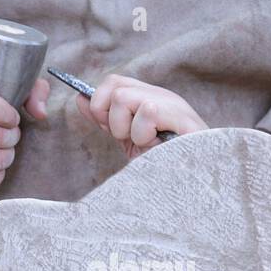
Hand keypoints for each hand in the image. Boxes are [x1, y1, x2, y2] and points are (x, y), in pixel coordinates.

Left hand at [75, 75, 206, 160]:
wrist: (190, 188)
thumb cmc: (162, 166)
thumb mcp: (127, 140)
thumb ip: (105, 119)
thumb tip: (80, 98)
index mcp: (149, 98)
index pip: (113, 82)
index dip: (101, 106)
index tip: (112, 131)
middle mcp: (161, 95)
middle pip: (113, 86)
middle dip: (110, 119)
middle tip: (130, 139)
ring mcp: (173, 104)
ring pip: (122, 98)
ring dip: (127, 130)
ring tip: (146, 144)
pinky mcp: (182, 117)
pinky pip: (146, 111)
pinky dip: (143, 135)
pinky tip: (158, 147)